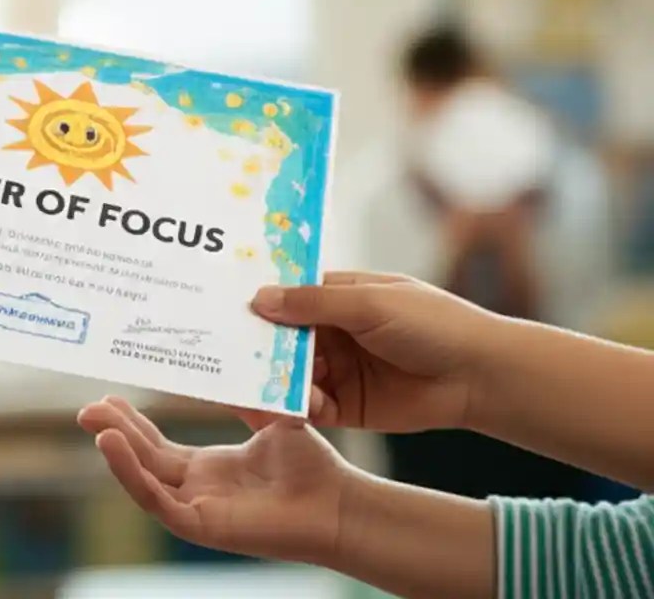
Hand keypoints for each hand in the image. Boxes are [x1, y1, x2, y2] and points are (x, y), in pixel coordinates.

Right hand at [77, 396, 354, 563]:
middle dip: (112, 430)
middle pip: (142, 458)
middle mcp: (196, 489)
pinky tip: (114, 447)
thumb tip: (224, 354)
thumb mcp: (270, 417)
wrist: (338, 501)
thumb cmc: (311, 467)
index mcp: (208, 468)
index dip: (131, 422)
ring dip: (116, 450)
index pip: (157, 445)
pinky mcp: (202, 526)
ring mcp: (197, 508)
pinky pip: (157, 501)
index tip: (110, 394)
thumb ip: (244, 393)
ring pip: (143, 479)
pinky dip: (132, 474)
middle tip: (86, 405)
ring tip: (92, 420)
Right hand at [250, 272, 504, 431]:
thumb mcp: (368, 303)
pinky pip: (308, 407)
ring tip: (252, 389)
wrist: (481, 375)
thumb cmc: (434, 324)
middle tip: (225, 355)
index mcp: (339, 295)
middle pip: (281, 339)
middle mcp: (332, 332)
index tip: (222, 308)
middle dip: (256, 347)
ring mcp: (338, 370)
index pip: (286, 295)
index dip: (257, 302)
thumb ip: (313, 303)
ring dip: (273, 380)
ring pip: (289, 375)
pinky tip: (299, 407)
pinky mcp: (345, 406)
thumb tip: (259, 299)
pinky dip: (297, 407)